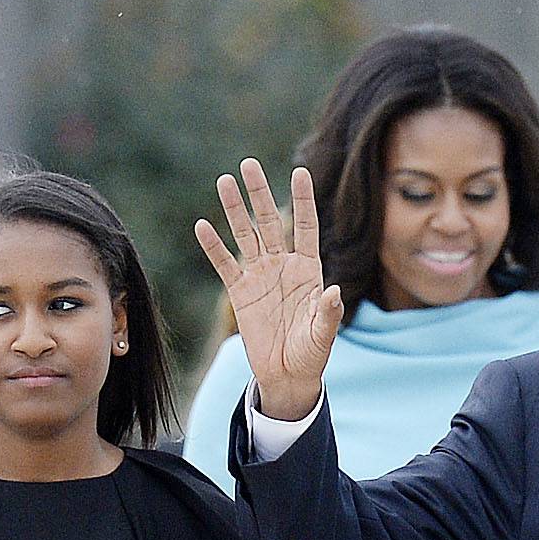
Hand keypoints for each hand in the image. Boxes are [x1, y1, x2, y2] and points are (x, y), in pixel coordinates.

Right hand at [194, 160, 344, 422]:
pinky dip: (214, 246)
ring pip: (245, 235)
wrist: (287, 375)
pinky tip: (203, 224)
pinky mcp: (240, 292)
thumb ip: (328, 313)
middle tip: (248, 164)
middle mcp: (283, 266)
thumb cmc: (312, 353)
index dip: (302, 201)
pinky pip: (224, 264)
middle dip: (259, 194)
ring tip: (223, 181)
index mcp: (308, 269)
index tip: (299, 173)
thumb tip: (335, 292)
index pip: (305, 226)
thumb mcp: (323, 334)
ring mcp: (260, 276)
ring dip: (234, 210)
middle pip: (269, 222)